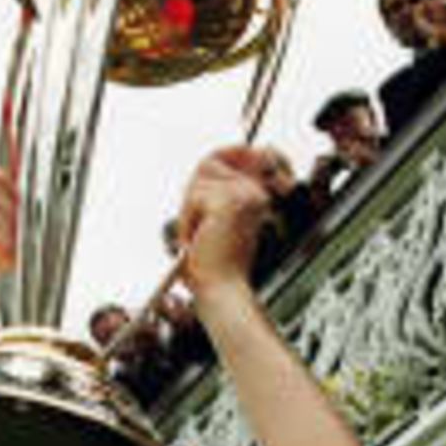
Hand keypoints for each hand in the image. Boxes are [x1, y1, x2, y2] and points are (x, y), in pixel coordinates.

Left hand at [174, 148, 275, 296]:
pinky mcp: (229, 201)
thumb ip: (214, 192)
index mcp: (257, 196)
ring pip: (199, 180)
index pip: (238, 153)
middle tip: (194, 225)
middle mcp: (256, 192)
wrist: (223, 292)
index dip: (221, 155)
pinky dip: (188, 221)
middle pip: (211, 162)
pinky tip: (197, 240)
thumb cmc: (218, 267)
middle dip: (194, 191)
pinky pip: (194, 198)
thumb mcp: (216, 222)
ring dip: (189, 210)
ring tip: (198, 237)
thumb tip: (207, 164)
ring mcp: (245, 194)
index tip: (208, 170)